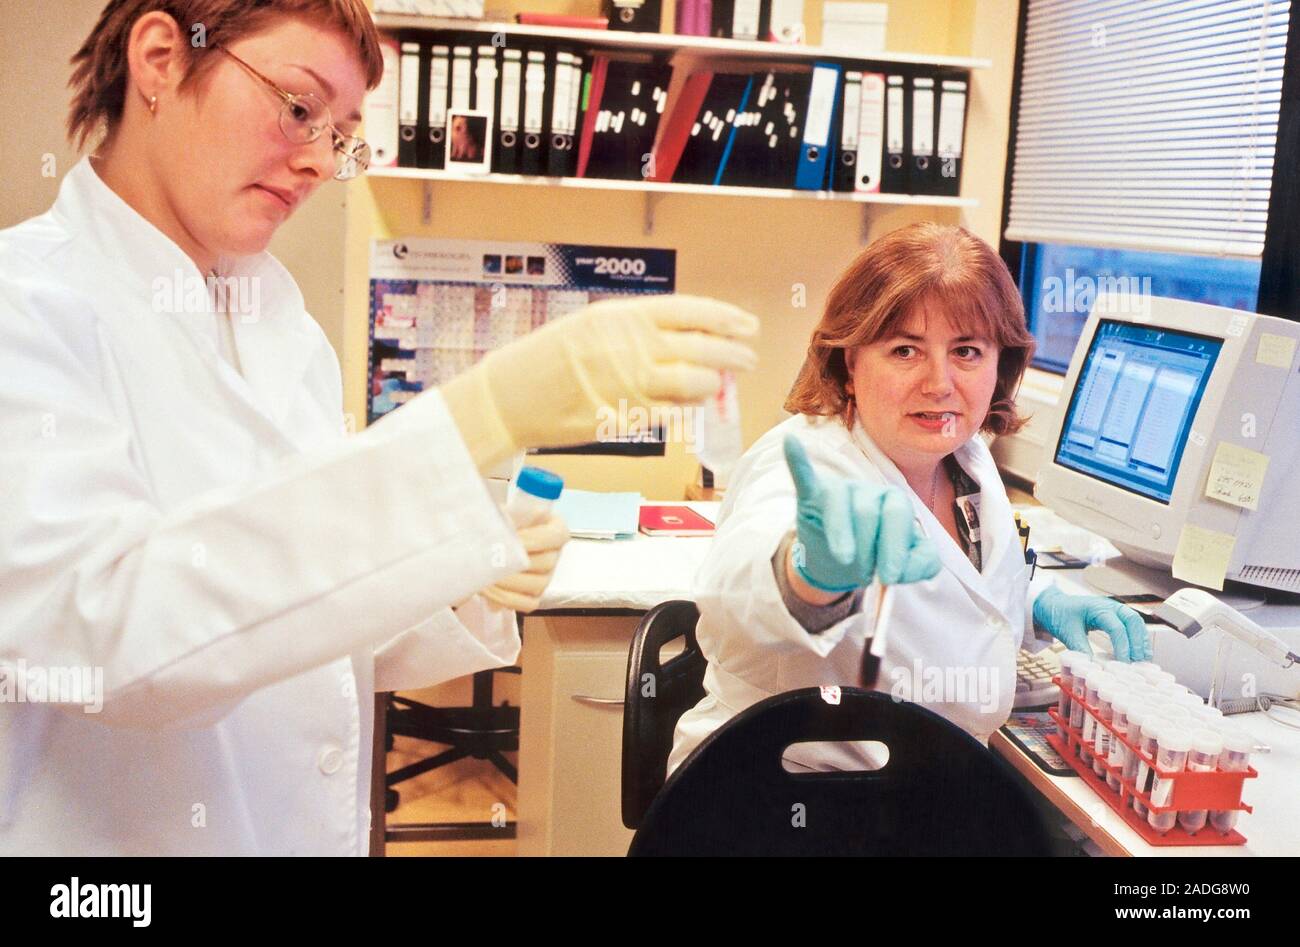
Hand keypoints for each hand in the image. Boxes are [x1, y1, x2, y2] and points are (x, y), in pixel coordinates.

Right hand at [442, 295, 758, 468]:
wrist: (509, 397)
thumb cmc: (547, 360)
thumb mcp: (591, 327)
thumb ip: (637, 333)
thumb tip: (686, 340)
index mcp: (622, 316)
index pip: (688, 310)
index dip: (724, 317)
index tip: (746, 325)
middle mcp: (630, 346)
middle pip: (701, 346)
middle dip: (732, 353)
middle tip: (748, 358)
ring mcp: (630, 383)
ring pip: (694, 382)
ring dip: (714, 383)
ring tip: (719, 383)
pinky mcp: (626, 416)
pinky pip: (673, 411)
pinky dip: (689, 406)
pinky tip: (694, 403)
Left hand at [481, 513, 569, 612]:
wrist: (490, 543)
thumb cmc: (500, 522)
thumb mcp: (503, 511)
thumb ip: (505, 513)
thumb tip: (501, 520)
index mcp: (555, 530)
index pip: (556, 536)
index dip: (535, 539)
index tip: (512, 537)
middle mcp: (554, 555)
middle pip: (545, 563)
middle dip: (516, 562)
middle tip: (491, 558)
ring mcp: (546, 578)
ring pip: (536, 585)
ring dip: (507, 582)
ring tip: (484, 574)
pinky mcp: (534, 596)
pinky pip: (526, 603)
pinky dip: (505, 598)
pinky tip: (487, 589)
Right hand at [783, 435, 939, 592]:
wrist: (834, 563)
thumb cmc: (873, 558)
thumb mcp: (904, 566)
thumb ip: (922, 565)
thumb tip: (905, 568)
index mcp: (895, 504)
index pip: (897, 516)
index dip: (894, 547)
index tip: (888, 577)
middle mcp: (869, 490)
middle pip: (868, 512)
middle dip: (867, 549)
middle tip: (863, 575)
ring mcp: (839, 489)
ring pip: (839, 505)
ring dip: (841, 537)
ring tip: (844, 560)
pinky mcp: (812, 494)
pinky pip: (804, 475)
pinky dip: (797, 461)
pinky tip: (792, 443)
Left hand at [1032, 586, 1150, 661]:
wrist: (1053, 605)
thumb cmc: (1059, 615)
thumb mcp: (1067, 632)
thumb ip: (1080, 648)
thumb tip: (1093, 667)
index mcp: (1097, 608)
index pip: (1116, 627)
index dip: (1122, 646)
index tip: (1124, 663)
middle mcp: (1110, 606)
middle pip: (1133, 621)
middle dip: (1138, 642)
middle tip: (1138, 662)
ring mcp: (1114, 610)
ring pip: (1136, 623)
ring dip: (1142, 641)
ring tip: (1144, 661)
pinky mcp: (1116, 616)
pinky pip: (1132, 626)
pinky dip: (1138, 639)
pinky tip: (1140, 654)